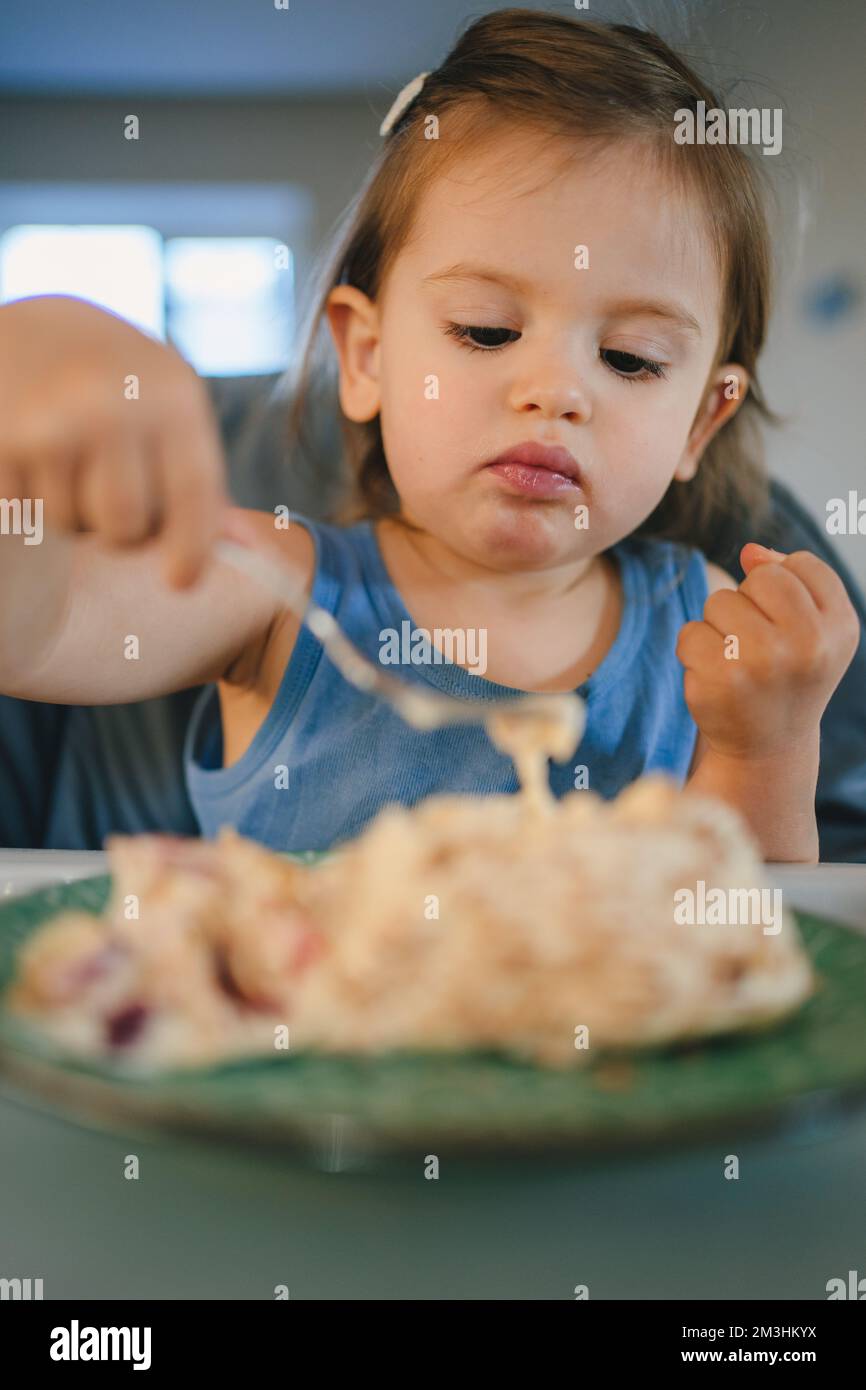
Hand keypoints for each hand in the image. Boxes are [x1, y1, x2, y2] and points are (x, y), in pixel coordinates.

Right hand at [0, 295, 229, 586]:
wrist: (29, 326)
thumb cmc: (116, 378)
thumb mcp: (169, 405)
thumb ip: (200, 477)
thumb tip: (247, 547)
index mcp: (172, 396)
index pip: (194, 494)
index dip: (191, 550)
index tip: (181, 583)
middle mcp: (113, 407)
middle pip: (126, 527)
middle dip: (120, 530)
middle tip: (110, 492)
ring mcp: (53, 423)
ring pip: (72, 524)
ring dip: (73, 513)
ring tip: (71, 461)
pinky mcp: (3, 440)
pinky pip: (24, 511)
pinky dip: (30, 499)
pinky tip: (36, 455)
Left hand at [676, 543, 859, 759]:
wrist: (769, 746)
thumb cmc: (790, 674)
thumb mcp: (812, 627)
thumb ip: (791, 577)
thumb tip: (749, 551)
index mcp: (839, 626)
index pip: (798, 565)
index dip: (782, 589)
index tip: (786, 625)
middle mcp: (807, 644)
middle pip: (759, 579)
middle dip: (749, 602)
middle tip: (759, 644)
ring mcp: (762, 663)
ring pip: (719, 601)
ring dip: (719, 626)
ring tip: (739, 662)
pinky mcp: (720, 680)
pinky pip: (689, 632)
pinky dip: (694, 651)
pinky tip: (716, 678)